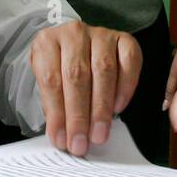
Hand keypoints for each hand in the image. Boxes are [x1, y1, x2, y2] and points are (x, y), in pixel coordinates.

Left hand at [30, 21, 141, 156]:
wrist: (75, 43)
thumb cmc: (60, 67)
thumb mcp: (48, 81)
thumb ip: (53, 104)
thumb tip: (63, 136)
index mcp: (47, 42)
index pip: (51, 79)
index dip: (57, 113)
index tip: (61, 139)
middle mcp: (74, 33)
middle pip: (77, 76)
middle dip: (79, 115)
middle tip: (81, 142)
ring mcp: (101, 34)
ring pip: (104, 70)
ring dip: (102, 107)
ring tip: (99, 134)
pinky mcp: (124, 38)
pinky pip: (129, 61)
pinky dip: (125, 87)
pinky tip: (118, 108)